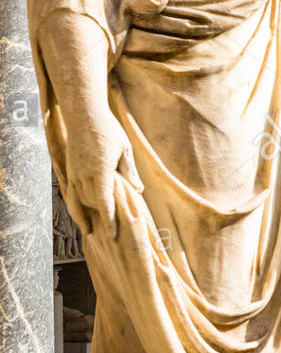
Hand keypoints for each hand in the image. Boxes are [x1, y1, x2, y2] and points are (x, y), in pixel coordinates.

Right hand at [65, 115, 141, 239]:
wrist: (83, 114)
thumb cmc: (108, 130)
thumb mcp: (124, 150)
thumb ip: (130, 172)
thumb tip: (138, 191)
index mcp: (100, 172)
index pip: (104, 204)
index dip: (109, 222)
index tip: (113, 236)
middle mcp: (84, 176)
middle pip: (92, 207)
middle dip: (99, 222)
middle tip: (109, 238)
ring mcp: (74, 174)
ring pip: (79, 203)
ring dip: (85, 217)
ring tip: (92, 232)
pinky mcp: (70, 171)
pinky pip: (71, 195)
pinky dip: (76, 207)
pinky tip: (81, 214)